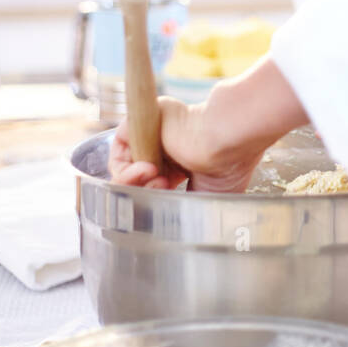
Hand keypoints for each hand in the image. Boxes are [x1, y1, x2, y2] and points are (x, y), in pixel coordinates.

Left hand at [107, 56, 309, 191]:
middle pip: (136, 175)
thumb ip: (182, 207)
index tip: (169, 202)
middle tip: (162, 190)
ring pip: (125, 164)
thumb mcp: (205, 196)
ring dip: (134, 181)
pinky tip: (145, 171)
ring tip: (157, 181)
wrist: (225, 141)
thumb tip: (170, 226)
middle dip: (144, 190)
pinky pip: (119, 146)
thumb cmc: (228, 166)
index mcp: (182, 160)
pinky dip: (124, 166)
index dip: (154, 196)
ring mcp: (153, 132)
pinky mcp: (141, 120)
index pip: (153, 182)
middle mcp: (166, 145)